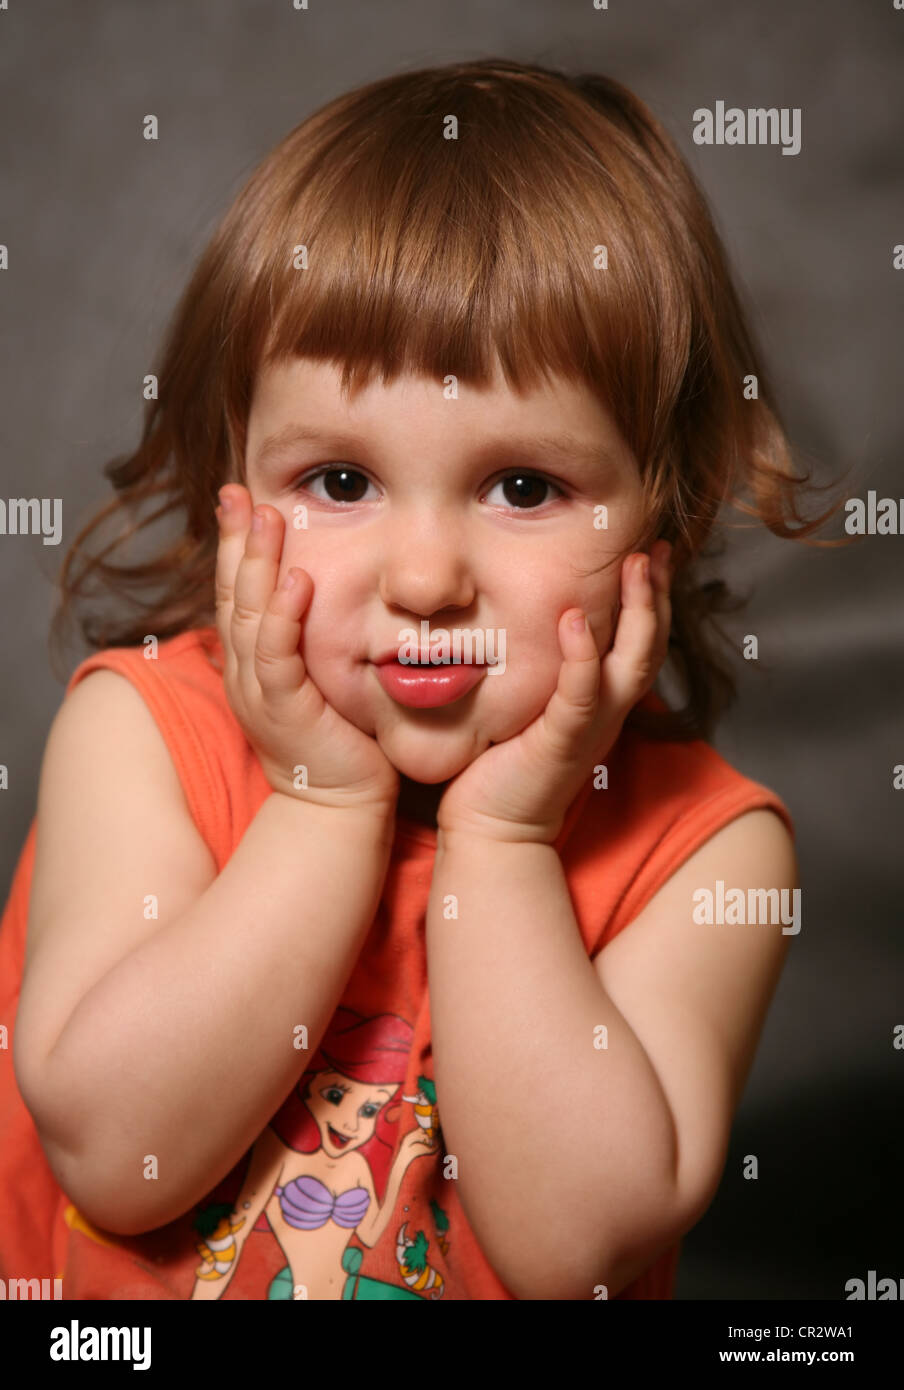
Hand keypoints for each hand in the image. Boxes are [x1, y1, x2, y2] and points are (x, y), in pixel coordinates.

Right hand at [215, 484, 399, 815]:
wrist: (341, 807)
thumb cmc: (342, 742)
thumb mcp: (322, 679)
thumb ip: (316, 638)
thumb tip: (331, 589)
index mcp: (252, 662)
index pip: (236, 591)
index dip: (233, 543)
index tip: (239, 495)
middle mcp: (245, 673)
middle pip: (231, 593)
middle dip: (234, 539)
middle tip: (238, 490)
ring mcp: (259, 692)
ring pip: (247, 616)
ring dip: (255, 564)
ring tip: (265, 517)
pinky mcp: (284, 711)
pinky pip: (276, 656)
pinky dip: (282, 617)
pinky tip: (295, 581)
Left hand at [436, 543, 673, 843]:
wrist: (490, 827)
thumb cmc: (500, 762)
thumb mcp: (528, 701)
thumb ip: (539, 663)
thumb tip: (526, 613)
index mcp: (603, 699)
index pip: (641, 640)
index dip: (652, 596)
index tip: (653, 550)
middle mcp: (607, 711)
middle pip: (651, 644)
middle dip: (657, 593)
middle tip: (657, 547)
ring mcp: (590, 727)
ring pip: (631, 664)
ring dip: (637, 612)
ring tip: (636, 565)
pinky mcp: (562, 744)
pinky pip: (582, 696)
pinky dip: (583, 657)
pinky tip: (574, 620)